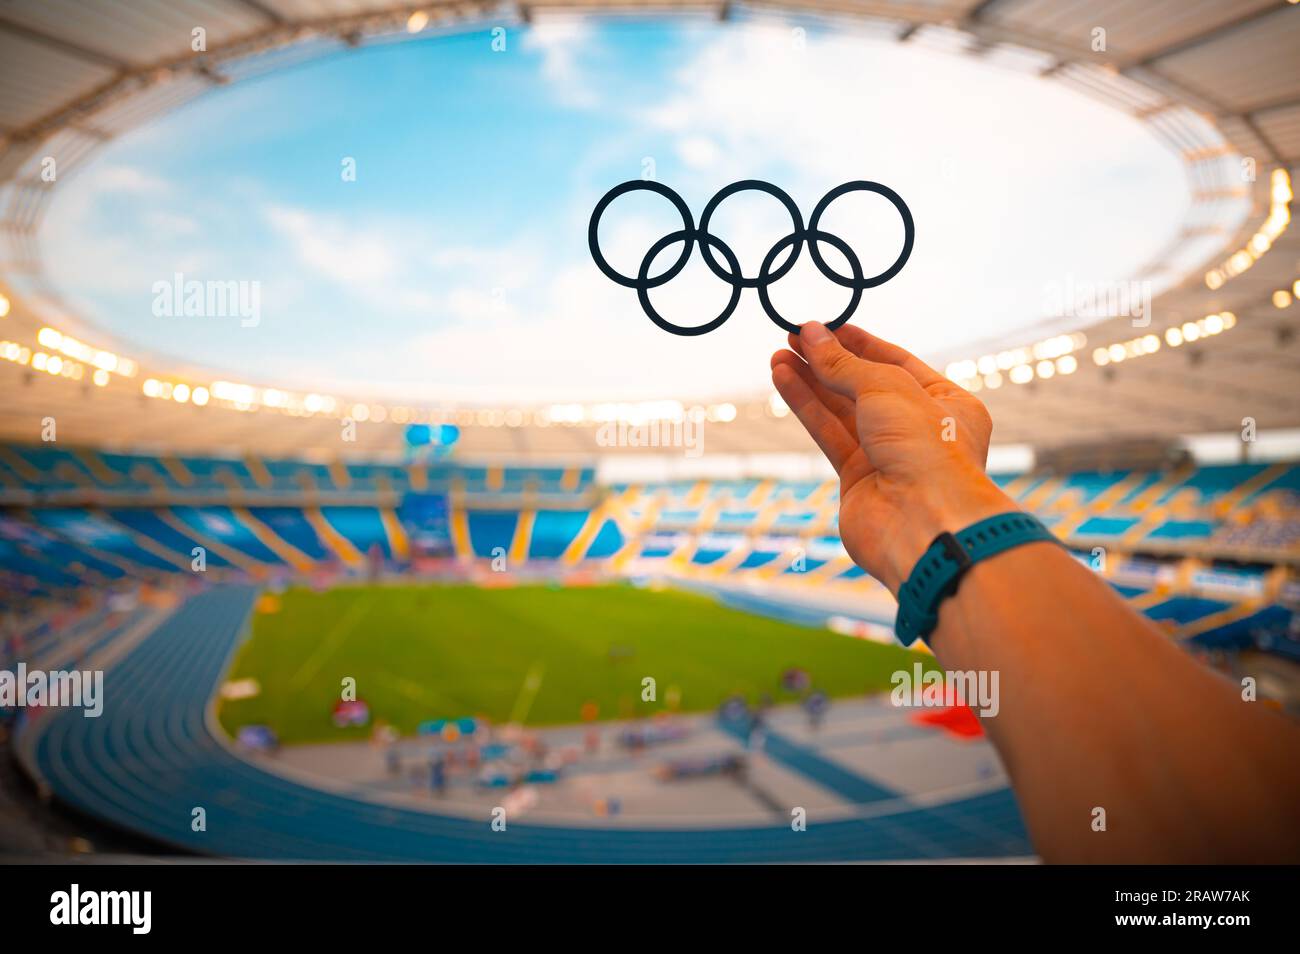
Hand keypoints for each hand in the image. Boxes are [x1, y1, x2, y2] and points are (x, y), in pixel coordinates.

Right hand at [771, 321, 1014, 593]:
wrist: (923, 523)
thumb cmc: (926, 451)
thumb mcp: (886, 390)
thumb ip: (843, 363)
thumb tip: (811, 334)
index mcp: (947, 404)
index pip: (896, 362)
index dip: (858, 343)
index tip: (823, 327)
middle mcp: (918, 429)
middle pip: (864, 386)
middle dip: (827, 362)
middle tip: (792, 339)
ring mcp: (887, 456)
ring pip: (841, 410)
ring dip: (809, 382)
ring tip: (777, 357)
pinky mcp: (858, 480)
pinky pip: (828, 434)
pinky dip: (806, 407)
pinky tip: (783, 382)